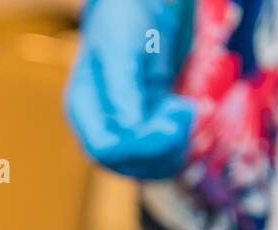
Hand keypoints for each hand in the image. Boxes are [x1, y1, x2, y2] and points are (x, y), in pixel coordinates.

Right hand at [64, 0, 196, 179]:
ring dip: (176, 147)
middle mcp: (102, 124)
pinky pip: (166, 153)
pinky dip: (184, 142)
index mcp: (84, 108)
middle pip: (128, 164)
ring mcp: (127, 129)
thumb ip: (122, 89)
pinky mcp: (151, 126)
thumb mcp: (121, 47)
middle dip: (161, 146)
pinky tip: (193, 113)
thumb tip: (128, 130)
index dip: (138, 147)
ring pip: (150, 165)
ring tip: (191, 109)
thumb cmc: (125, 14)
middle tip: (185, 110)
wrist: (148, 0)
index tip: (170, 122)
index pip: (104, 150)